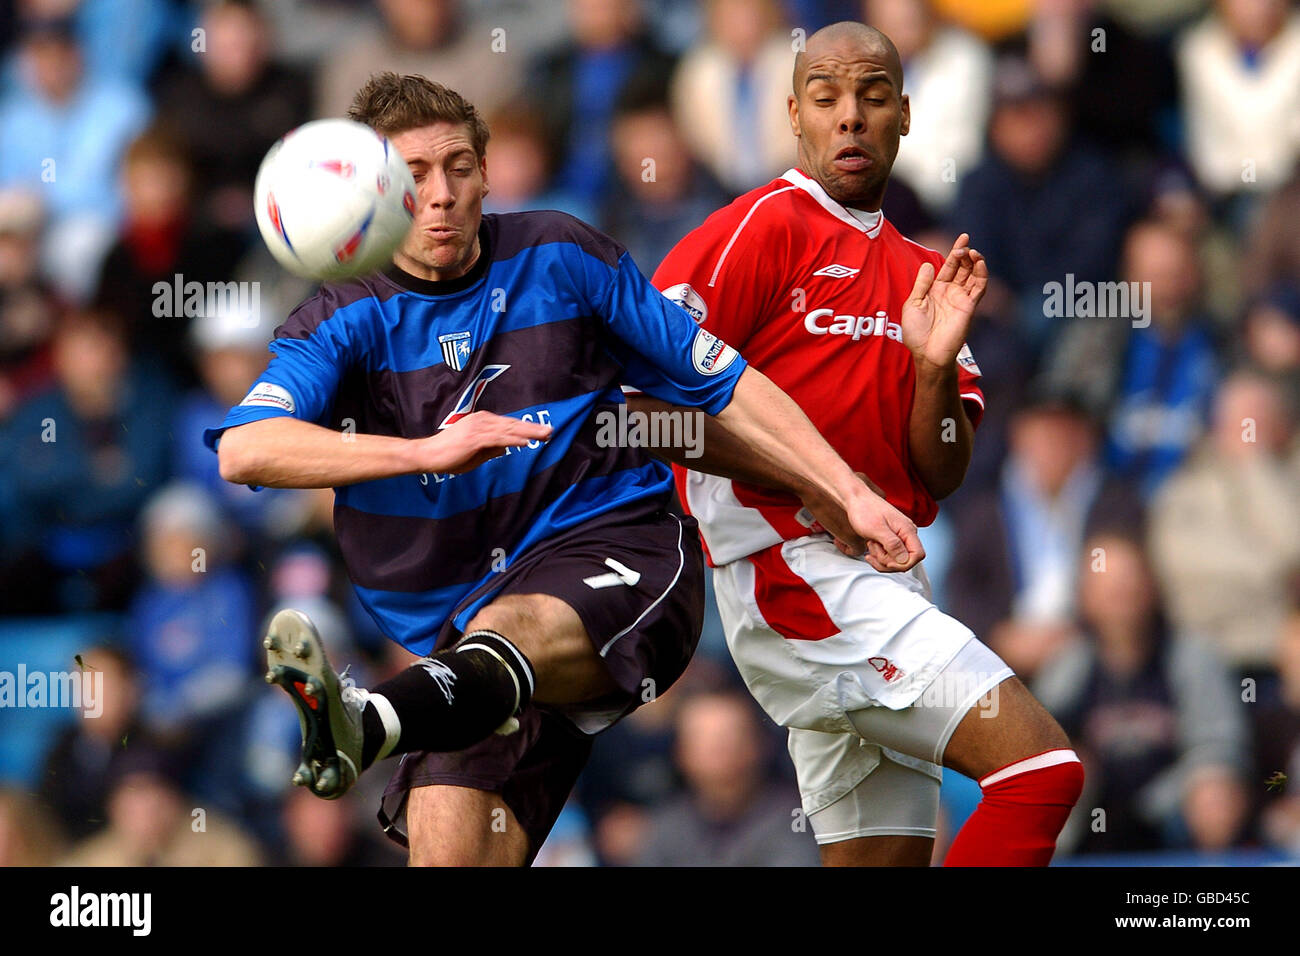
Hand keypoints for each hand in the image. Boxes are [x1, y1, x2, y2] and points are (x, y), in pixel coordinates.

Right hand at [411, 411, 551, 474]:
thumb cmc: (448, 455)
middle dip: (532, 428)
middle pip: (512, 424)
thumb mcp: (475, 453)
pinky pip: (498, 438)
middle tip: (550, 431)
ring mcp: (478, 428)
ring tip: (544, 435)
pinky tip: (525, 442)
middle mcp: (482, 420)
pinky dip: (513, 439)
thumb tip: (505, 449)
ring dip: (528, 432)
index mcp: (482, 422)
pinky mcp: (475, 438)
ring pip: (508, 429)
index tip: (542, 432)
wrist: (428, 455)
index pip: (508, 425)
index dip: (526, 428)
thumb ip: (490, 449)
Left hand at [802, 478, 924, 572]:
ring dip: (881, 558)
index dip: (903, 563)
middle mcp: (907, 533)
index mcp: (908, 530)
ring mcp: (900, 536)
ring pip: (897, 560)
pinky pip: (890, 555)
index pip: (918, 555)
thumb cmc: (864, 510)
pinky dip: (879, 555)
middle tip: (873, 548)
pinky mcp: (892, 538)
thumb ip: (892, 545)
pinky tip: (871, 547)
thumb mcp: (876, 529)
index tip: (887, 561)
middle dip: (887, 561)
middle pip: (906, 561)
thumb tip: (905, 560)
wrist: (856, 499)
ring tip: (871, 544)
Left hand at [901, 233, 987, 369]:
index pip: (950, 266)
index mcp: (937, 289)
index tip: (963, 236)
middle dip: (965, 254)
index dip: (956, 251)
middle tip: (965, 244)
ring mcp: (961, 299)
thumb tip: (929, 265)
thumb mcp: (913, 304)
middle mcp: (951, 292)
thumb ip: (922, 284)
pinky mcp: (969, 307)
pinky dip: (982, 274)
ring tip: (973, 251)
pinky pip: (978, 288)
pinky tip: (980, 263)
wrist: (927, 353)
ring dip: (975, 262)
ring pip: (973, 275)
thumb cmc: (917, 333)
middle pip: (963, 267)